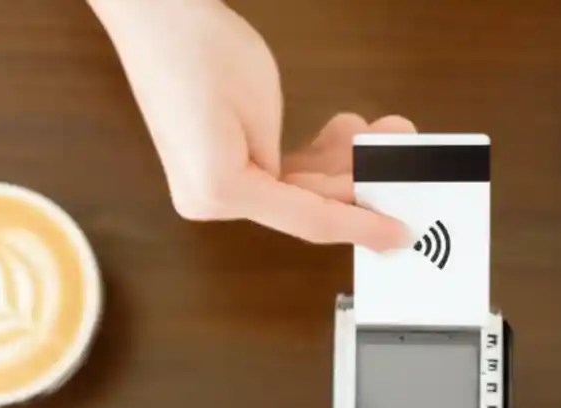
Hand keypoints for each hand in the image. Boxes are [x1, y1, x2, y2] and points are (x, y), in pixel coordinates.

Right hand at [88, 0, 410, 249]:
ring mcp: (209, 186)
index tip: (397, 233)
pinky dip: (314, 157)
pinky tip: (345, 131)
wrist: (156, 16)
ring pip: (297, 189)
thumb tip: (342, 194)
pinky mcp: (219, 168)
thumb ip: (305, 166)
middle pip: (305, 206)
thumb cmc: (198, 49)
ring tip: (382, 130)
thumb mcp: (265, 107)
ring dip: (343, 161)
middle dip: (360, 178)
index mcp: (218, 190)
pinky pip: (278, 175)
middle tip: (403, 156)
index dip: (362, 225)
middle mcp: (207, 199)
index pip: (309, 219)